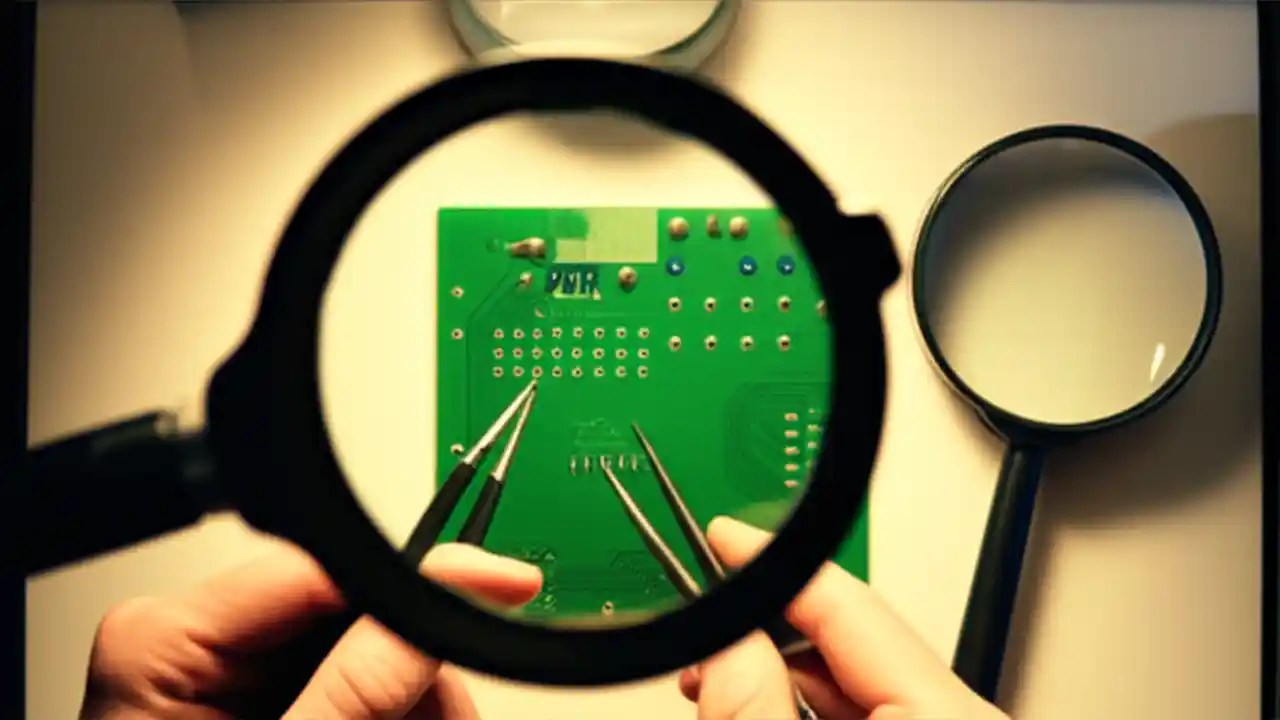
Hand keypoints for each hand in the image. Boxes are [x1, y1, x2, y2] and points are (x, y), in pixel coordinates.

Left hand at [79, 540, 541, 718]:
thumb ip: (356, 690)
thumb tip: (434, 602)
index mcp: (166, 646)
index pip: (317, 568)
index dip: (416, 578)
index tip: (500, 586)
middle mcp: (195, 645)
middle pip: (354, 609)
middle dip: (417, 669)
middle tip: (450, 719)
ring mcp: (232, 673)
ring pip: (373, 645)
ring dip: (418, 702)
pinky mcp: (268, 698)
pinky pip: (361, 679)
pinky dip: (401, 714)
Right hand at [681, 517, 1008, 719]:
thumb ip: (756, 711)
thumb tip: (726, 650)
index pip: (853, 605)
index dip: (776, 562)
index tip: (726, 535)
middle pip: (855, 642)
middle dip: (771, 632)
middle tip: (707, 637)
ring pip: (861, 681)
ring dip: (788, 676)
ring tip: (723, 683)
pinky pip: (876, 713)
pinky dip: (816, 706)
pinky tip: (770, 707)